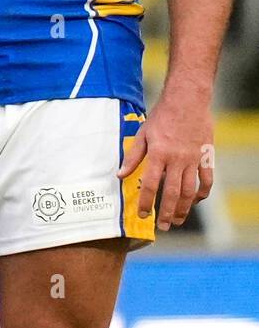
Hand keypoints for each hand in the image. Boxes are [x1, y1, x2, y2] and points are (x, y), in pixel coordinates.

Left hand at [118, 95, 213, 231]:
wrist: (187, 101)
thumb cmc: (162, 116)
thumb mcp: (142, 134)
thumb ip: (132, 156)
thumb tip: (120, 175)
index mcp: (158, 154)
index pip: (150, 184)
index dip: (145, 202)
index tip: (142, 214)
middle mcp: (177, 160)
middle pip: (172, 193)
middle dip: (166, 212)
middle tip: (163, 226)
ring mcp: (193, 159)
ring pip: (190, 190)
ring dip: (184, 208)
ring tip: (177, 220)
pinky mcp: (206, 157)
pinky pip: (206, 180)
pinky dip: (202, 193)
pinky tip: (195, 201)